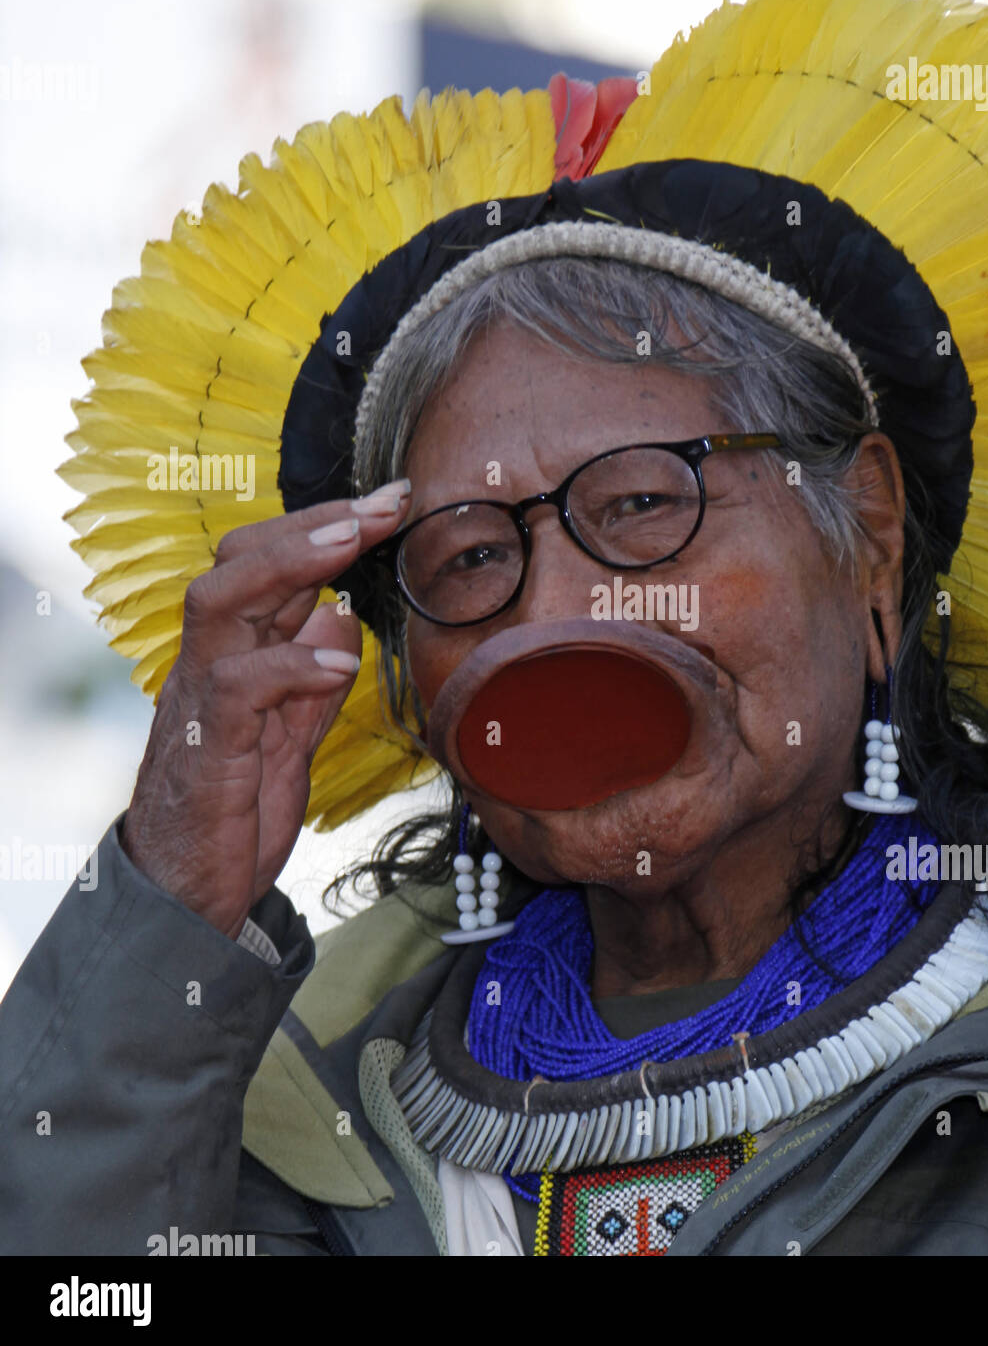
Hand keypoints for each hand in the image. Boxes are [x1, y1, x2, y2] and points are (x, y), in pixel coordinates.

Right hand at [120, 479, 410, 938]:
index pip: (268, 565)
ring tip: (352, 542)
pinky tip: (341, 664)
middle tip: (384, 503)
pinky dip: (290, 665)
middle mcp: (210, 663)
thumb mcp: (290, 735)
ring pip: (221, 603)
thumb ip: (312, 680)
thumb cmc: (237, 807)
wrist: (191, 891)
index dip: (325, 526)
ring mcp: (200, 700)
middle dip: (313, 523)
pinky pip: (238, 687)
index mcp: (235, 655)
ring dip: (290, 565)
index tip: (392, 501)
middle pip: (240, 563)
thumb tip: (344, 618)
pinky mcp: (206, 747)